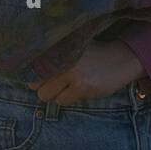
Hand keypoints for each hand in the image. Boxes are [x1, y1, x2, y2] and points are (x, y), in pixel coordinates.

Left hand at [25, 39, 145, 104]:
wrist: (121, 58)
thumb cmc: (94, 54)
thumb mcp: (72, 48)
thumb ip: (52, 56)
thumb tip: (28, 76)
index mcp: (57, 48)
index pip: (31, 67)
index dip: (32, 75)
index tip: (38, 77)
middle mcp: (62, 59)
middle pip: (34, 84)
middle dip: (43, 86)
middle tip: (57, 82)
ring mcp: (72, 73)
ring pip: (46, 95)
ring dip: (55, 94)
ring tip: (69, 85)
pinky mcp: (82, 87)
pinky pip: (62, 101)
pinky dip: (67, 98)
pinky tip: (79, 89)